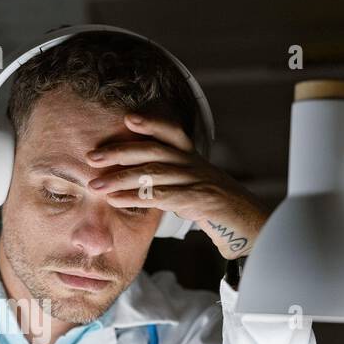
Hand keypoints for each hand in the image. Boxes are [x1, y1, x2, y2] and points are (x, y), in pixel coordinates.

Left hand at [86, 112, 268, 259]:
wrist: (251, 225)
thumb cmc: (216, 209)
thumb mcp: (192, 188)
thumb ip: (168, 182)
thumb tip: (136, 184)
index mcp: (193, 158)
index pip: (172, 132)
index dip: (151, 122)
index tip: (127, 118)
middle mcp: (195, 164)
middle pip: (154, 150)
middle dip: (120, 152)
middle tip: (92, 157)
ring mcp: (198, 180)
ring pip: (153, 173)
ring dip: (120, 178)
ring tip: (95, 185)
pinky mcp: (199, 200)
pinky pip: (162, 196)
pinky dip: (135, 197)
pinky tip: (115, 200)